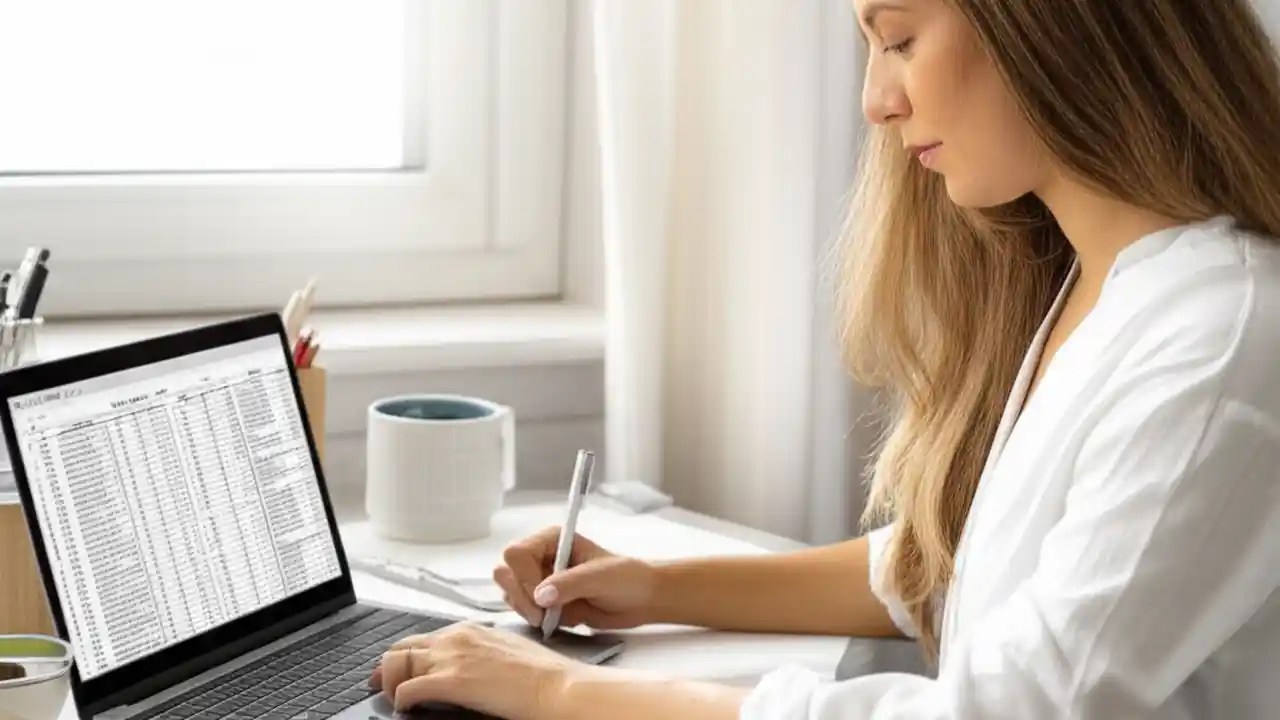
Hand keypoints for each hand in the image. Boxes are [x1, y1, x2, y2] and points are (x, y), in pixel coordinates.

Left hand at [372, 623, 578, 718]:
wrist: (556, 686)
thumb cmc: (542, 674)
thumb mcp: (506, 651)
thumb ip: (480, 653)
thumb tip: (468, 667)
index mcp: (469, 630)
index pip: (422, 638)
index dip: (404, 656)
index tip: (397, 670)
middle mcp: (456, 638)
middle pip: (402, 647)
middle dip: (388, 668)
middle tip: (382, 685)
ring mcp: (452, 658)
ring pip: (397, 664)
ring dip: (391, 684)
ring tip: (395, 699)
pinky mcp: (451, 681)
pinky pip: (408, 690)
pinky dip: (401, 700)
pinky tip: (407, 708)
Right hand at [494, 526, 655, 631]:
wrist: (638, 600)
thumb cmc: (625, 579)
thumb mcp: (601, 577)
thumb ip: (570, 583)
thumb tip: (540, 596)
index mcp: (551, 540)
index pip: (516, 553)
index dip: (523, 577)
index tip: (542, 598)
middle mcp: (539, 557)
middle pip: (504, 572)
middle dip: (519, 596)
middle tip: (542, 614)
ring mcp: (538, 580)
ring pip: (508, 592)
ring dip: (524, 609)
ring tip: (549, 618)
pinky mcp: (541, 601)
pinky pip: (520, 609)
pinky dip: (530, 618)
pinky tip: (551, 621)